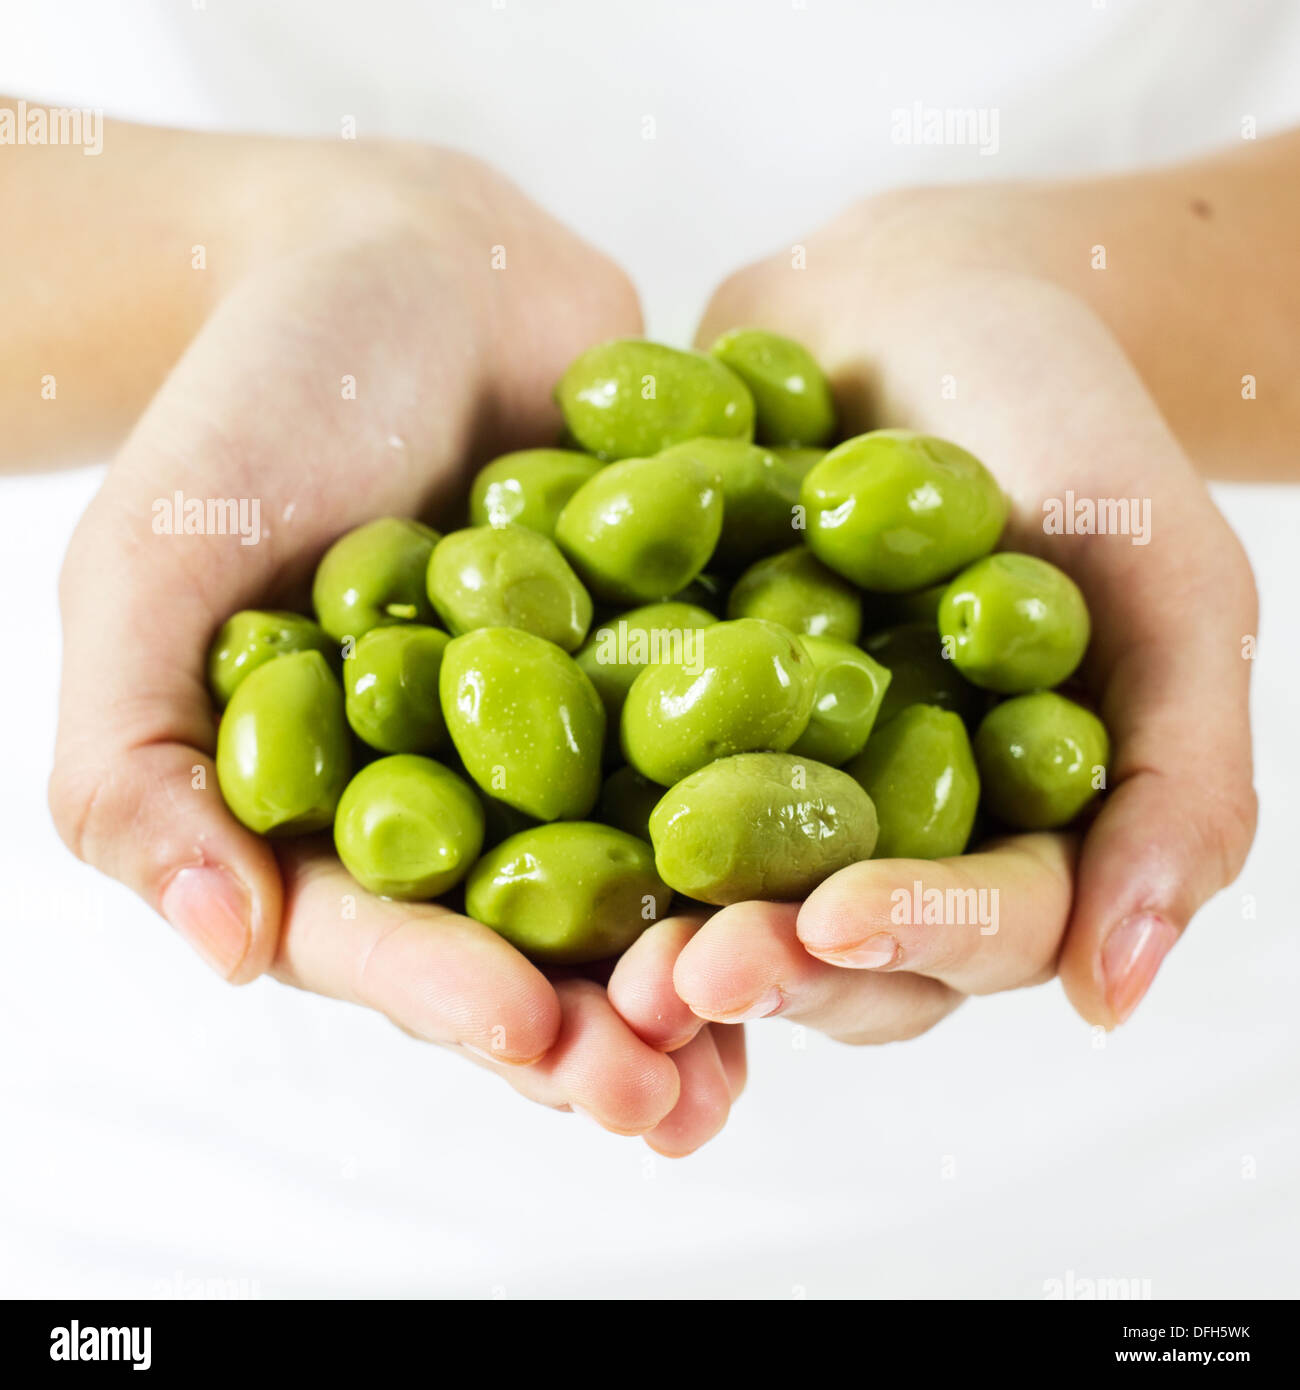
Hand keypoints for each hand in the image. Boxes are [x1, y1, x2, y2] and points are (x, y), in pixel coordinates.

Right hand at [47, 139, 739, 1152]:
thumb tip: (221, 942)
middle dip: (594, 1021)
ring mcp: (579, 736)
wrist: (408, 259)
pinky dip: (784, 810)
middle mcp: (462, 796)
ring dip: (703, 956)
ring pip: (642, 873)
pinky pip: (735, 750)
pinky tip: (848, 874)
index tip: (531, 1041)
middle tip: (669, 1090)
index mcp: (331, 808)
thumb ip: (139, 755)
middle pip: (525, 939)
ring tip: (768, 1023)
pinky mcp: (674, 664)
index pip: (380, 935)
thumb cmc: (254, 400)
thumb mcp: (154, 564)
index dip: (449, 996)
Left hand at [614, 191, 1256, 1043]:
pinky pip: (610, 769)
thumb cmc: (1069, 421)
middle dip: (757, 963)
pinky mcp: (663, 708)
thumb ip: (1180, 777)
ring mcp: (763, 774)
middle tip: (672, 980)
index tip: (833, 925)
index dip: (914, 936)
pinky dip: (558, 798)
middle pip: (828, 941)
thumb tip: (1119, 997)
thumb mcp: (1166, 578)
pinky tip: (487, 816)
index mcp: (1011, 826)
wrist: (923, 293)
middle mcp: (880, 824)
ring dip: (648, 927)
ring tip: (581, 950)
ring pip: (711, 887)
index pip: (981, 924)